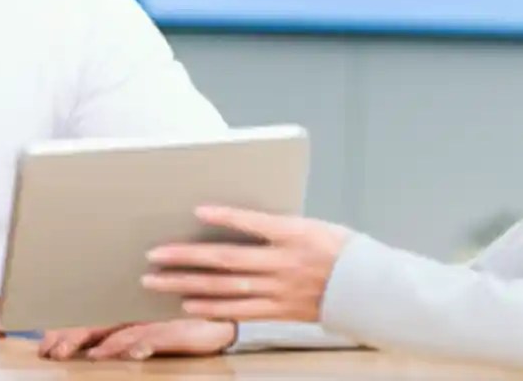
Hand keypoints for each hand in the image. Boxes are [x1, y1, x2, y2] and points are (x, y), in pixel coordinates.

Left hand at [39, 320, 236, 360]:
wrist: (221, 319)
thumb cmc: (183, 325)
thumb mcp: (148, 333)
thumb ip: (125, 339)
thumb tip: (93, 350)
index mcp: (125, 314)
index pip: (88, 321)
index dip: (65, 333)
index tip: (45, 346)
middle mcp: (134, 315)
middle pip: (95, 324)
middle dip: (69, 338)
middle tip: (51, 351)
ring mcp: (153, 321)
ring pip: (118, 332)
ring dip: (95, 345)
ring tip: (76, 353)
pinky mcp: (173, 330)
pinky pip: (148, 337)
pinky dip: (133, 345)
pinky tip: (121, 353)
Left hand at [143, 206, 349, 322]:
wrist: (368, 289)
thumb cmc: (339, 249)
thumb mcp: (310, 225)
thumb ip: (274, 225)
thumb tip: (235, 218)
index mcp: (294, 234)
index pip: (254, 223)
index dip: (226, 216)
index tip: (197, 210)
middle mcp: (283, 263)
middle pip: (226, 259)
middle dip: (186, 256)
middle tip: (154, 254)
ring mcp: (279, 290)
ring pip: (225, 288)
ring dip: (188, 284)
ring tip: (157, 281)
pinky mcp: (279, 310)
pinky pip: (239, 311)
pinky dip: (212, 308)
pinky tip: (187, 305)